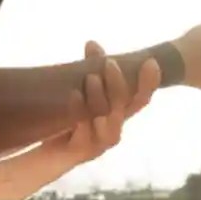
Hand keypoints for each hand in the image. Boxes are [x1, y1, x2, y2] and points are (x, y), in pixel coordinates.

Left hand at [41, 41, 160, 164]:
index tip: (151, 63)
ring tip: (92, 78)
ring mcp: (100, 143)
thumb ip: (90, 69)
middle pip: (124, 106)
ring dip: (101, 97)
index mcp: (118, 115)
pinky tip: (74, 96)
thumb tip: (92, 43)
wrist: (49, 156)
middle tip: (109, 63)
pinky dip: (80, 114)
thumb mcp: (82, 93)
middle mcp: (113, 128)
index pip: (141, 98)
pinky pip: (85, 133)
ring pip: (109, 122)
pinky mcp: (82, 152)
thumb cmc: (72, 122)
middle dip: (118, 82)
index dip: (149, 83)